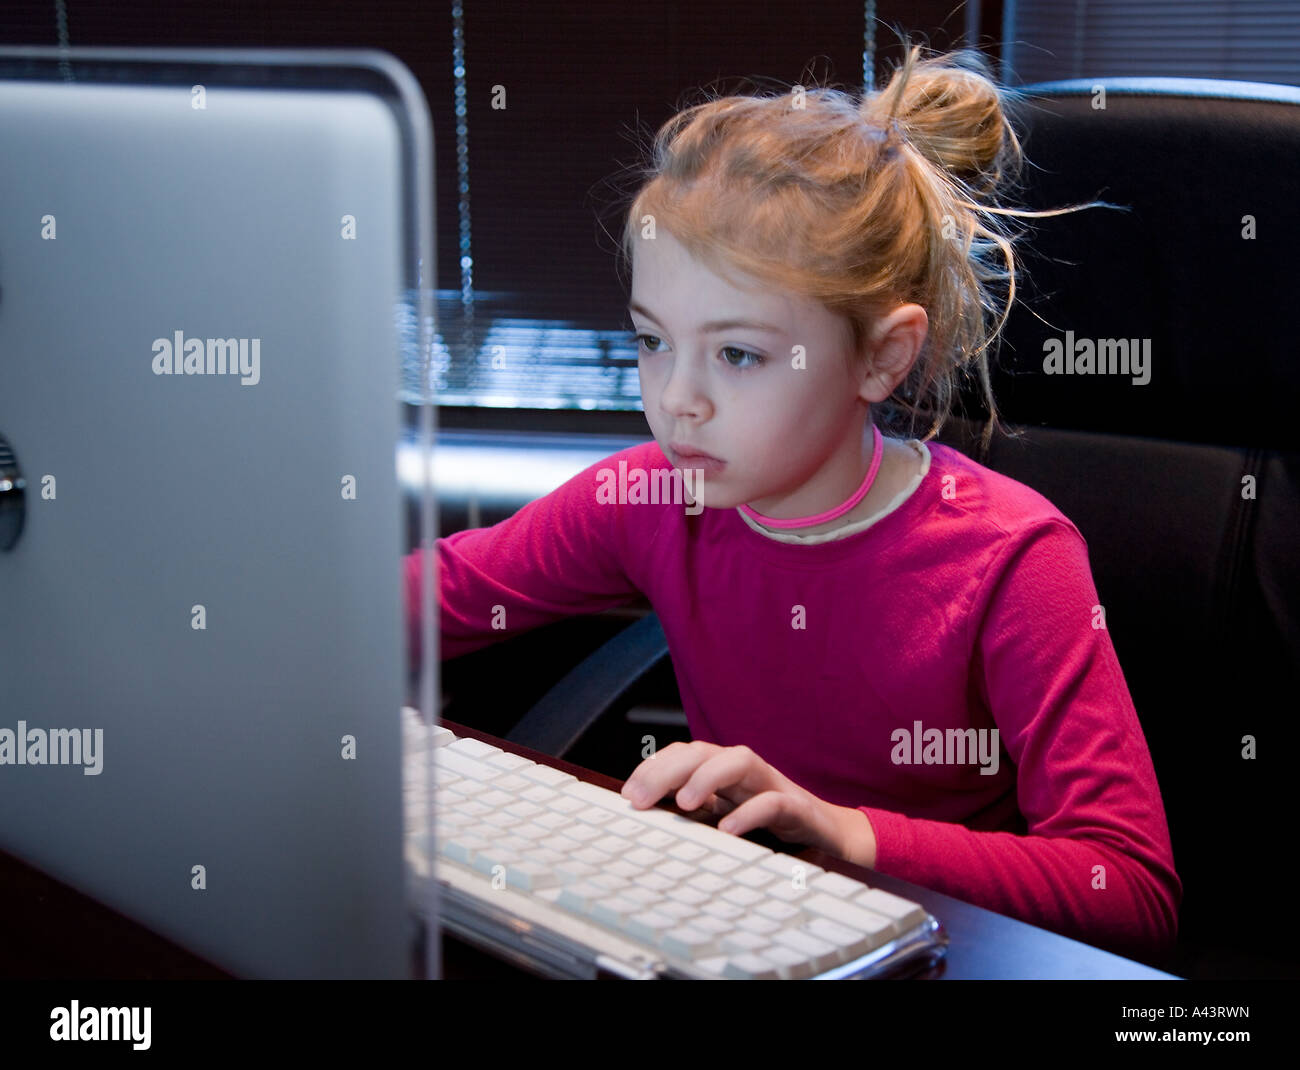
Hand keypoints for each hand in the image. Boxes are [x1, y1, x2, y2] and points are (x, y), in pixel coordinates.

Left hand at [619, 741, 876, 864]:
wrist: (828, 835)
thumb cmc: (770, 822)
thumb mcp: (723, 816)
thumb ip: (693, 811)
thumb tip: (647, 816)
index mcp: (724, 770)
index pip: (685, 754)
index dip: (654, 767)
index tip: (627, 793)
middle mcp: (745, 769)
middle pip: (703, 752)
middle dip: (668, 770)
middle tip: (639, 800)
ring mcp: (772, 783)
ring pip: (739, 761)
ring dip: (707, 777)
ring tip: (683, 803)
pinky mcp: (797, 806)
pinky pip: (772, 801)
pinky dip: (749, 812)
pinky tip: (727, 829)